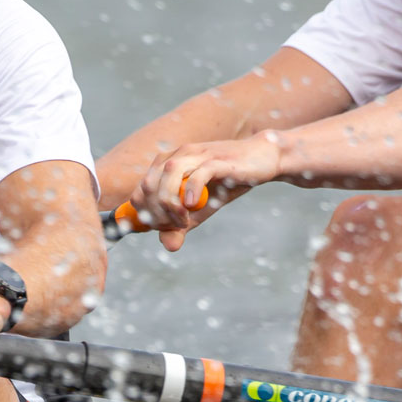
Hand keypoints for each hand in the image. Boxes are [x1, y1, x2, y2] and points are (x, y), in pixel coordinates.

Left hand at [131, 134, 281, 250]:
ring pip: (167, 177)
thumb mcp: (201, 209)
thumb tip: (168, 246)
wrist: (261, 160)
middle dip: (158, 214)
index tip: (166, 228)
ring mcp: (196, 155)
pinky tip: (192, 206)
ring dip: (170, 205)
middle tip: (178, 225)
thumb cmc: (227, 183)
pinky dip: (189, 191)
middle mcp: (176, 156)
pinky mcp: (217, 160)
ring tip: (185, 219)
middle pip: (148, 187)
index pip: (139, 193)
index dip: (147, 216)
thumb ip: (181, 225)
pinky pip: (196, 174)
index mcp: (165, 165)